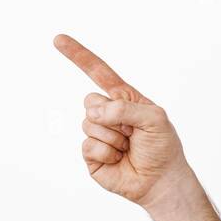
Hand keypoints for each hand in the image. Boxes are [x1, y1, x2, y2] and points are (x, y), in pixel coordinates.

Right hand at [53, 33, 189, 206]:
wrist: (161, 180)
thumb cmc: (162, 148)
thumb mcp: (155, 118)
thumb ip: (125, 108)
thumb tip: (95, 113)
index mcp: (124, 99)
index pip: (98, 72)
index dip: (78, 56)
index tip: (58, 39)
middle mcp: (108, 113)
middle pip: (90, 100)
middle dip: (112, 116)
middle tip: (132, 133)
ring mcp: (98, 134)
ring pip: (89, 123)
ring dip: (114, 138)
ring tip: (128, 148)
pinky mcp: (91, 155)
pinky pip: (88, 145)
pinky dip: (107, 153)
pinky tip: (119, 159)